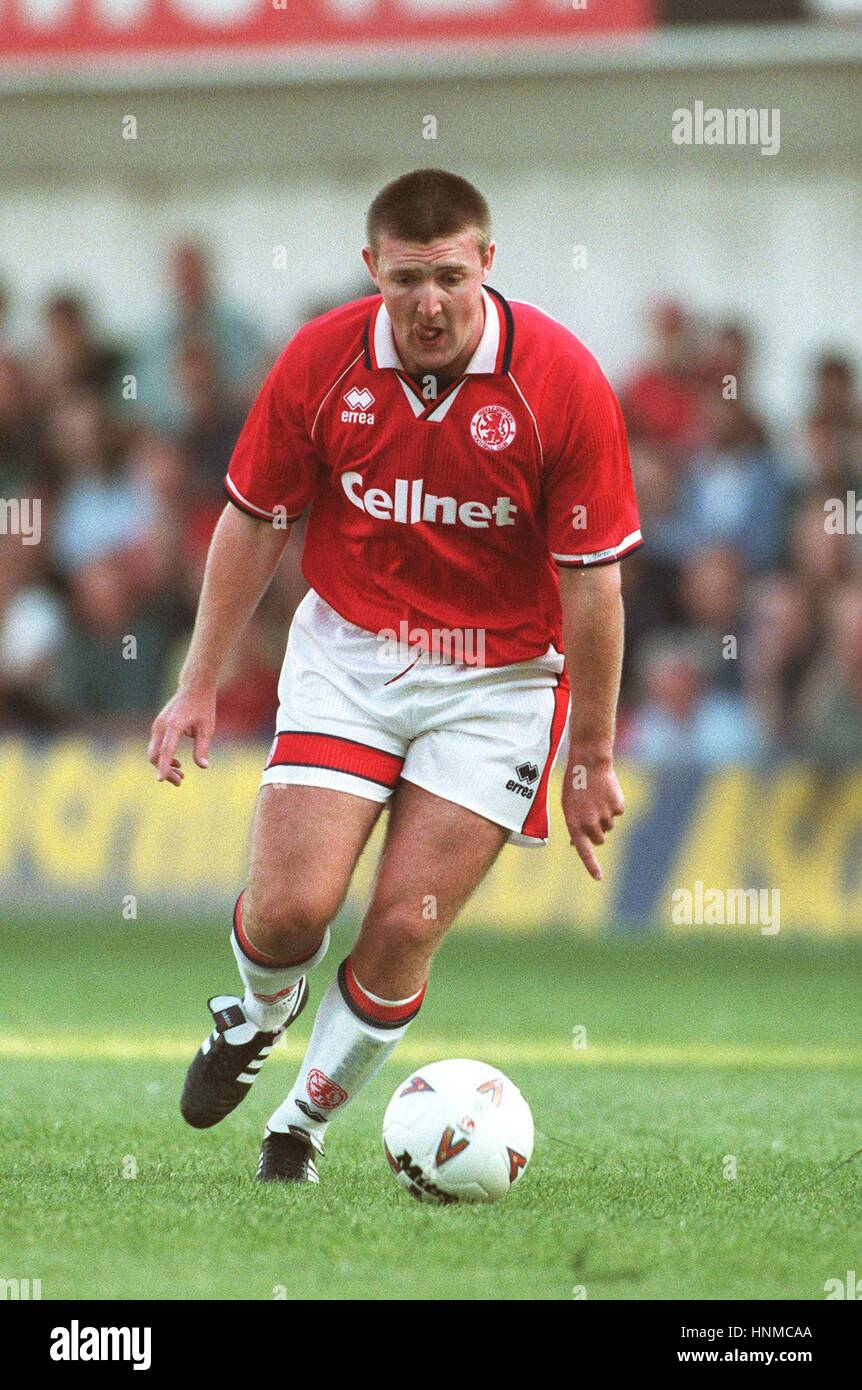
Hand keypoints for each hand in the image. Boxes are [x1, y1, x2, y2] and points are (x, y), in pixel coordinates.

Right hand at [148, 685, 215, 786]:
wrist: (193, 687)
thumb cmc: (202, 706)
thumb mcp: (206, 728)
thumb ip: (202, 748)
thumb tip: (202, 766)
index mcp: (173, 726)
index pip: (165, 751)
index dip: (163, 767)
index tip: (160, 780)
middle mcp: (161, 726)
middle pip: (155, 755)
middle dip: (165, 771)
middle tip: (180, 782)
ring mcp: (157, 726)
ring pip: (154, 752)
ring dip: (165, 766)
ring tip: (181, 777)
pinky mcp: (158, 726)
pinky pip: (157, 746)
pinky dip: (164, 757)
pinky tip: (177, 764)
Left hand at [561, 754, 624, 880]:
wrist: (589, 762)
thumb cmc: (575, 784)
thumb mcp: (568, 806)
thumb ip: (573, 826)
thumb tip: (574, 844)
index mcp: (575, 824)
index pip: (584, 851)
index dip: (591, 866)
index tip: (599, 878)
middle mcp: (590, 823)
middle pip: (600, 839)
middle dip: (597, 831)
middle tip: (591, 812)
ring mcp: (605, 816)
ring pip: (610, 826)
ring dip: (605, 816)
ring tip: (596, 797)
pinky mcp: (618, 807)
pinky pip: (618, 813)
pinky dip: (614, 805)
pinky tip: (606, 791)